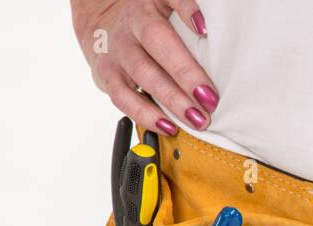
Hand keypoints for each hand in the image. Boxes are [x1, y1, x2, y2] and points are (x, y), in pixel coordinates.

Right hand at [71, 0, 217, 135]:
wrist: (102, 27)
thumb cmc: (148, 24)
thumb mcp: (165, 9)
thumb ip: (185, 14)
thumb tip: (209, 29)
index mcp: (149, 6)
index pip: (169, 2)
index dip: (186, 11)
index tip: (205, 30)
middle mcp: (131, 26)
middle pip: (156, 44)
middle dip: (186, 73)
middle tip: (210, 99)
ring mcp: (117, 51)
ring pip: (142, 74)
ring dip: (172, 100)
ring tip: (196, 118)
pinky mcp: (106, 75)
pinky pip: (123, 98)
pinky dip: (146, 115)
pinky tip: (168, 126)